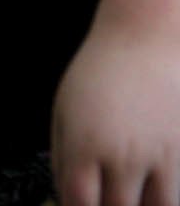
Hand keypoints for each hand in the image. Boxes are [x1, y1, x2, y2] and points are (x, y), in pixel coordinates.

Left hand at [53, 12, 179, 205]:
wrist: (143, 42)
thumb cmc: (99, 72)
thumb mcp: (63, 109)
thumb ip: (62, 155)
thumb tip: (65, 192)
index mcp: (83, 144)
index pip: (79, 201)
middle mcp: (120, 154)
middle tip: (104, 202)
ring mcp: (155, 155)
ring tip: (128, 198)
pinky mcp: (179, 152)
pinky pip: (175, 195)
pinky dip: (162, 201)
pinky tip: (150, 195)